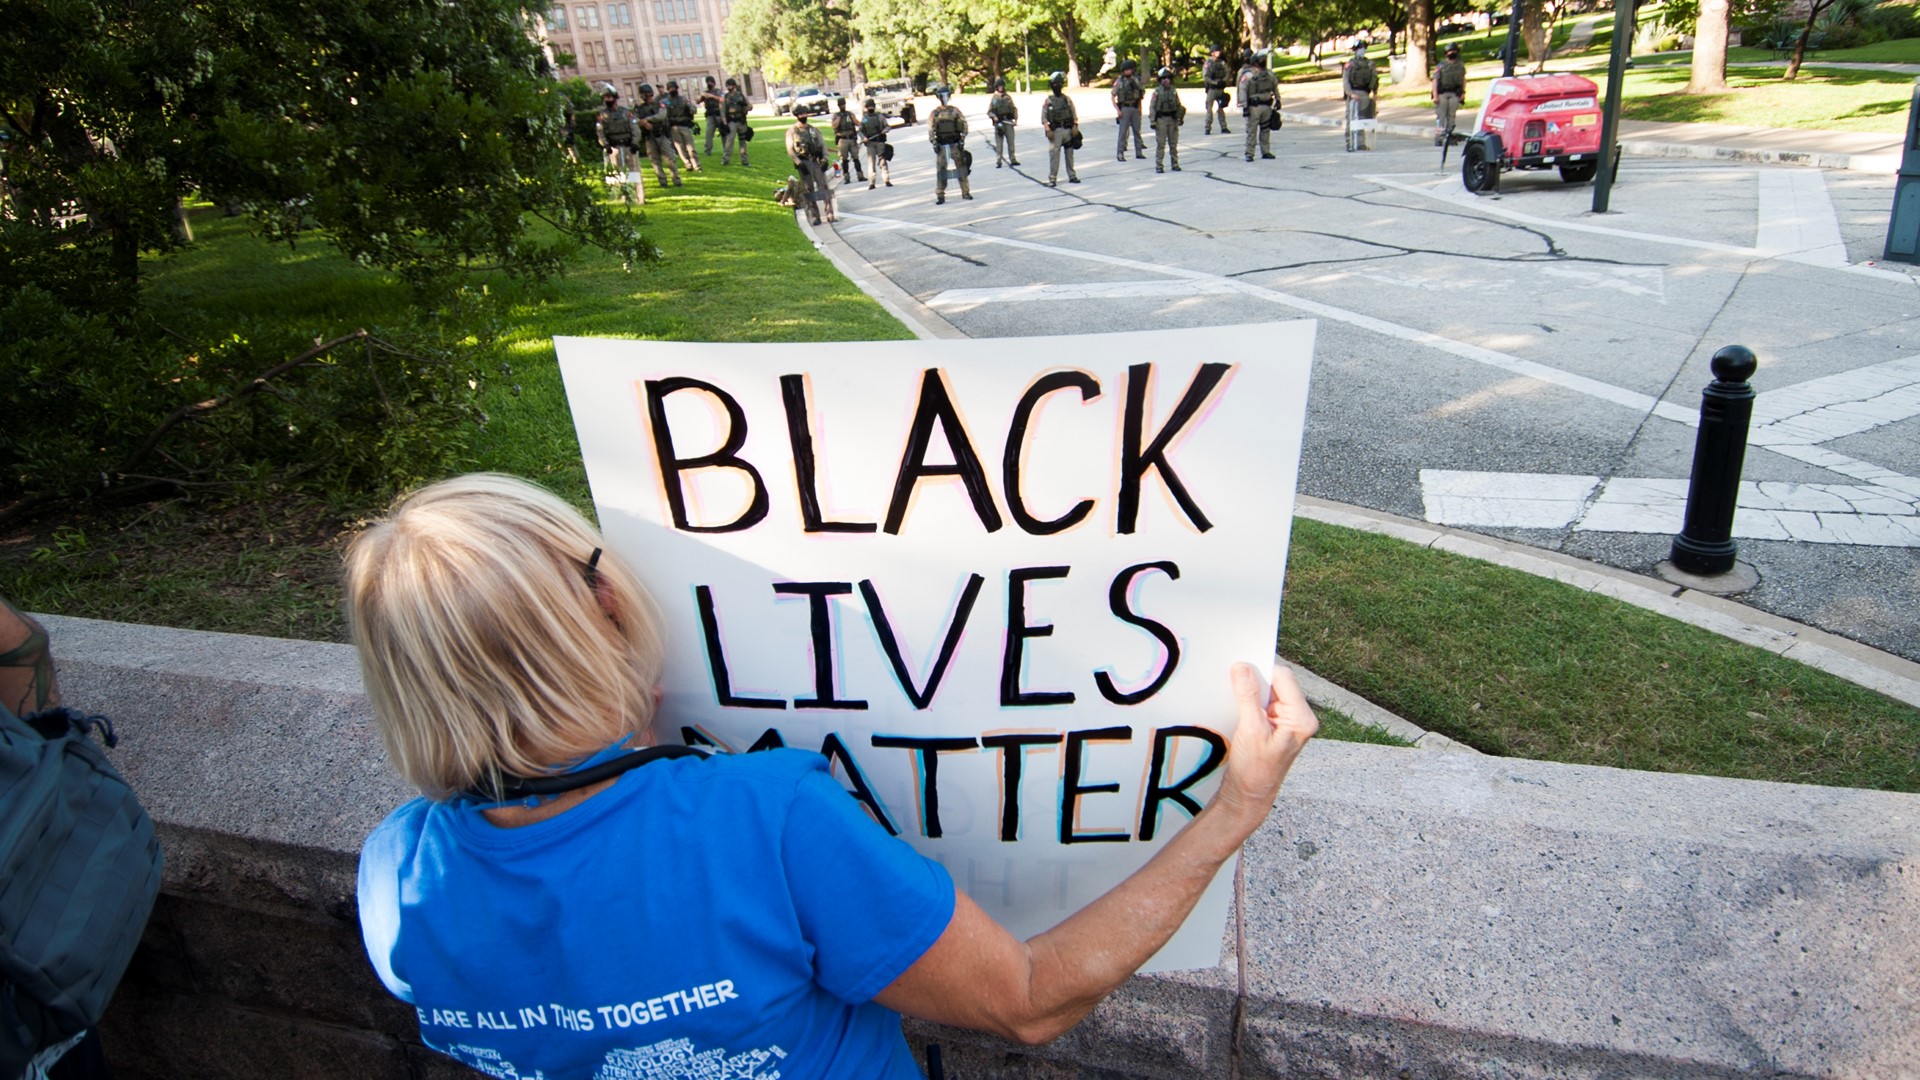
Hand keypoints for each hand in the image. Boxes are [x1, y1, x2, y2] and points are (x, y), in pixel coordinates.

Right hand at [1210, 663, 1316, 835]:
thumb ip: (1247, 696)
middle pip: (1278, 682)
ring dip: (1252, 693)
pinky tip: (1241, 711)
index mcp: (1302, 718)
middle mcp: (1300, 717)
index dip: (1261, 671)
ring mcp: (1289, 721)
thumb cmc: (1255, 770)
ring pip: (1269, 692)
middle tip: (1235, 684)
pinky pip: (1264, 703)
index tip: (1240, 669)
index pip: (1284, 678)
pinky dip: (1251, 702)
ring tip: (1239, 705)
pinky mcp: (1278, 724)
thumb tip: (1242, 668)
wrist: (1249, 795)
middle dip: (1256, 682)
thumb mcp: (1250, 729)